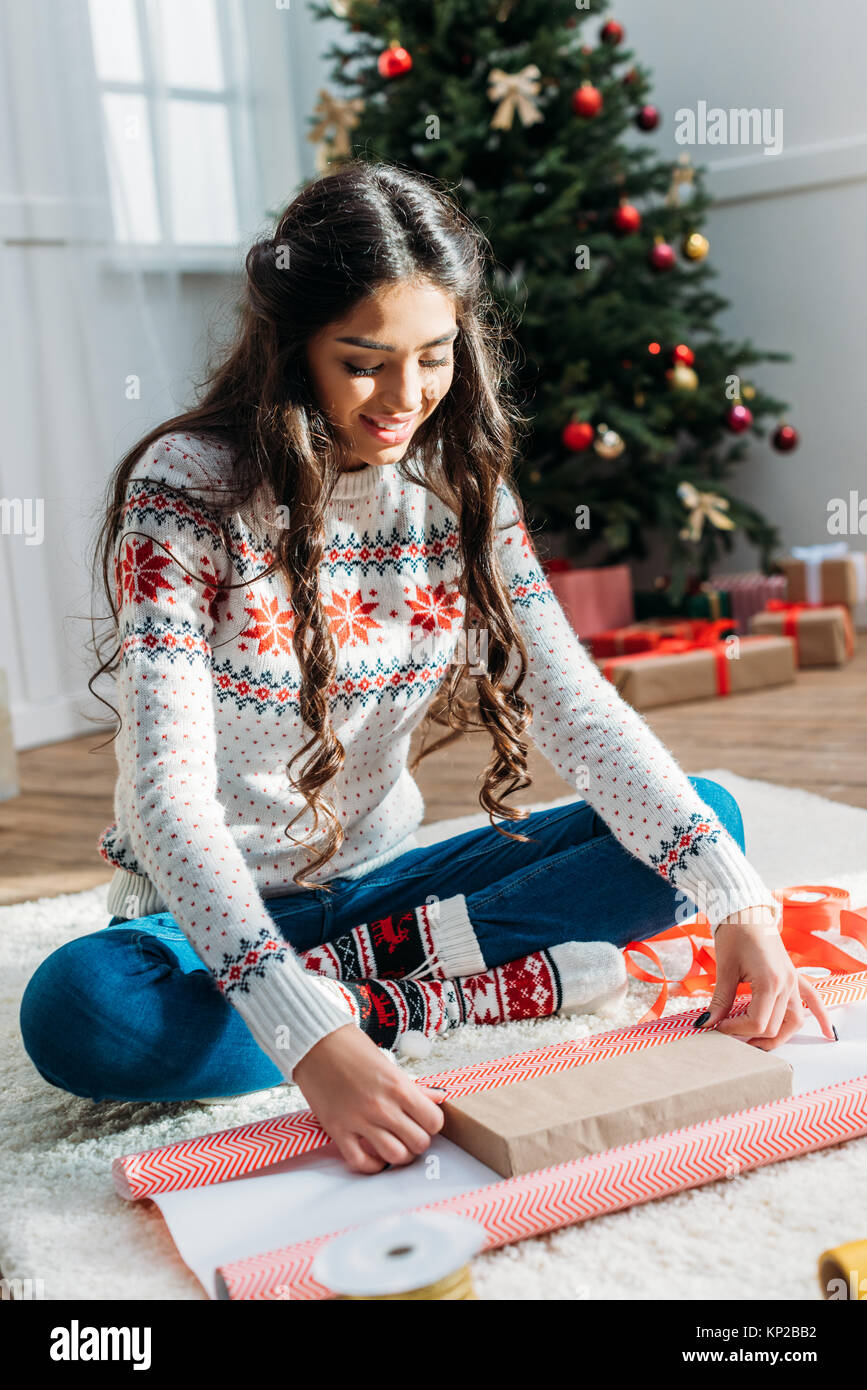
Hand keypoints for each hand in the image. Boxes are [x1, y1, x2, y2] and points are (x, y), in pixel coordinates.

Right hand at [291, 1024, 446, 1173]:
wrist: (314, 1043)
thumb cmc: (352, 1048)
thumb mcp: (389, 1064)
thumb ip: (413, 1086)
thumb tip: (437, 1098)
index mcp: (398, 1086)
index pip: (434, 1121)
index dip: (431, 1123)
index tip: (424, 1120)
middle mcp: (381, 1106)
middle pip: (418, 1143)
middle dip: (418, 1140)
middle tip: (410, 1133)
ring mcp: (358, 1120)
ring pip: (395, 1156)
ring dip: (399, 1154)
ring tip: (395, 1145)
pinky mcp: (337, 1130)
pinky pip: (360, 1162)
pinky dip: (372, 1164)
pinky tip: (375, 1155)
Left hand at [703, 906, 835, 1048]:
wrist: (746, 910)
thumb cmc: (735, 934)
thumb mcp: (725, 968)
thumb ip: (720, 1000)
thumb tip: (707, 1023)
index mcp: (770, 982)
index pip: (758, 1022)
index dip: (735, 1030)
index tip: (717, 1026)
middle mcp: (787, 984)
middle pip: (775, 1026)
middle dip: (751, 1036)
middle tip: (730, 1036)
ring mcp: (793, 981)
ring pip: (795, 1021)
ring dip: (779, 1035)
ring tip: (758, 1044)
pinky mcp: (794, 976)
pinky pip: (812, 1000)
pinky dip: (821, 1016)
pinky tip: (828, 1032)